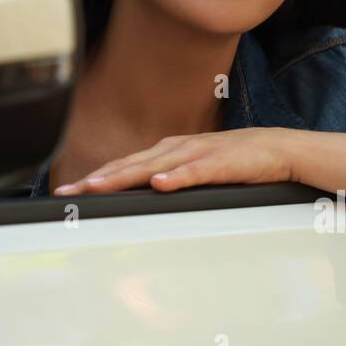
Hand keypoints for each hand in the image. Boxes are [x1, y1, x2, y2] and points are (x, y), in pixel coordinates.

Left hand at [52, 128, 295, 194]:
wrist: (276, 148)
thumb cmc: (234, 161)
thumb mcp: (192, 170)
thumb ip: (167, 180)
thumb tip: (139, 197)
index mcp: (167, 152)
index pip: (124, 166)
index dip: (95, 177)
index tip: (69, 191)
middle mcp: (175, 148)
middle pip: (129, 165)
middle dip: (97, 178)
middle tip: (71, 191)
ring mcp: (197, 153)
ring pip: (153, 165)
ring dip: (124, 176)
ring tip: (99, 186)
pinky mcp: (220, 161)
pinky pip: (195, 170)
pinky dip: (177, 177)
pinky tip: (160, 184)